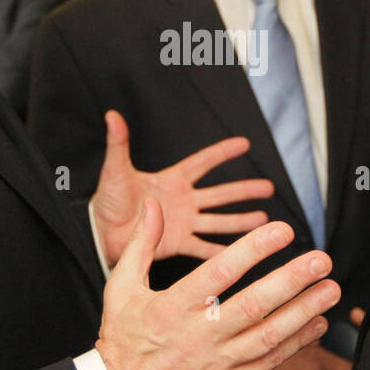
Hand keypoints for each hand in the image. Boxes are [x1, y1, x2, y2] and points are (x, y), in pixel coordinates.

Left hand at [93, 110, 273, 264]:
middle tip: (268, 188)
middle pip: (220, 194)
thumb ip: (118, 144)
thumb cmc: (106, 200)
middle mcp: (182, 201)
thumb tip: (112, 116)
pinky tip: (240, 253)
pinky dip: (221, 252)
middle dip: (244, 190)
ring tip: (263, 220)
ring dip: (240, 221)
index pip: (202, 163)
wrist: (100, 234)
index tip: (244, 144)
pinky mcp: (177, 243)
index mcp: (171, 180)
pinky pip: (204, 248)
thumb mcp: (114, 170)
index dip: (222, 153)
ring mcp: (182, 223)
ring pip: (218, 221)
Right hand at [96, 199, 339, 369]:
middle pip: (253, 305)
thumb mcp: (121, 288)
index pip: (219, 273)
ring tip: (331, 289)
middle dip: (291, 281)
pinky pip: (270, 361)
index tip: (282, 231)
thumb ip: (141, 244)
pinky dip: (297, 342)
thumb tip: (154, 205)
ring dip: (304, 311)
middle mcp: (199, 335)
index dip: (253, 250)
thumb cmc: (123, 340)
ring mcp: (218, 361)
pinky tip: (317, 323)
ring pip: (269, 335)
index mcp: (173, 307)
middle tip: (320, 261)